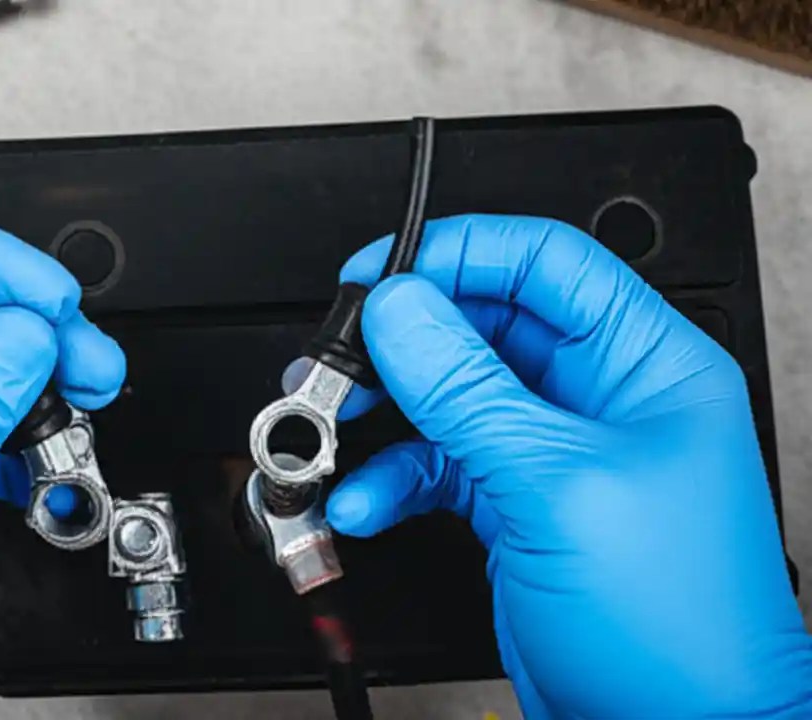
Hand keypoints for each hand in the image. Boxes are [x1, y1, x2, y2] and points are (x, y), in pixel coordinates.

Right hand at [322, 215, 811, 716]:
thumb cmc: (676, 625)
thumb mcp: (558, 484)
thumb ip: (469, 389)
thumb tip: (401, 307)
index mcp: (643, 365)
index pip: (544, 263)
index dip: (459, 254)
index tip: (384, 273)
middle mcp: (597, 399)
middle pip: (482, 325)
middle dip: (402, 341)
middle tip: (340, 358)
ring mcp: (552, 453)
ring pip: (448, 396)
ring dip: (384, 414)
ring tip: (334, 428)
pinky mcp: (515, 503)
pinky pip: (437, 466)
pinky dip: (393, 481)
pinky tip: (369, 502)